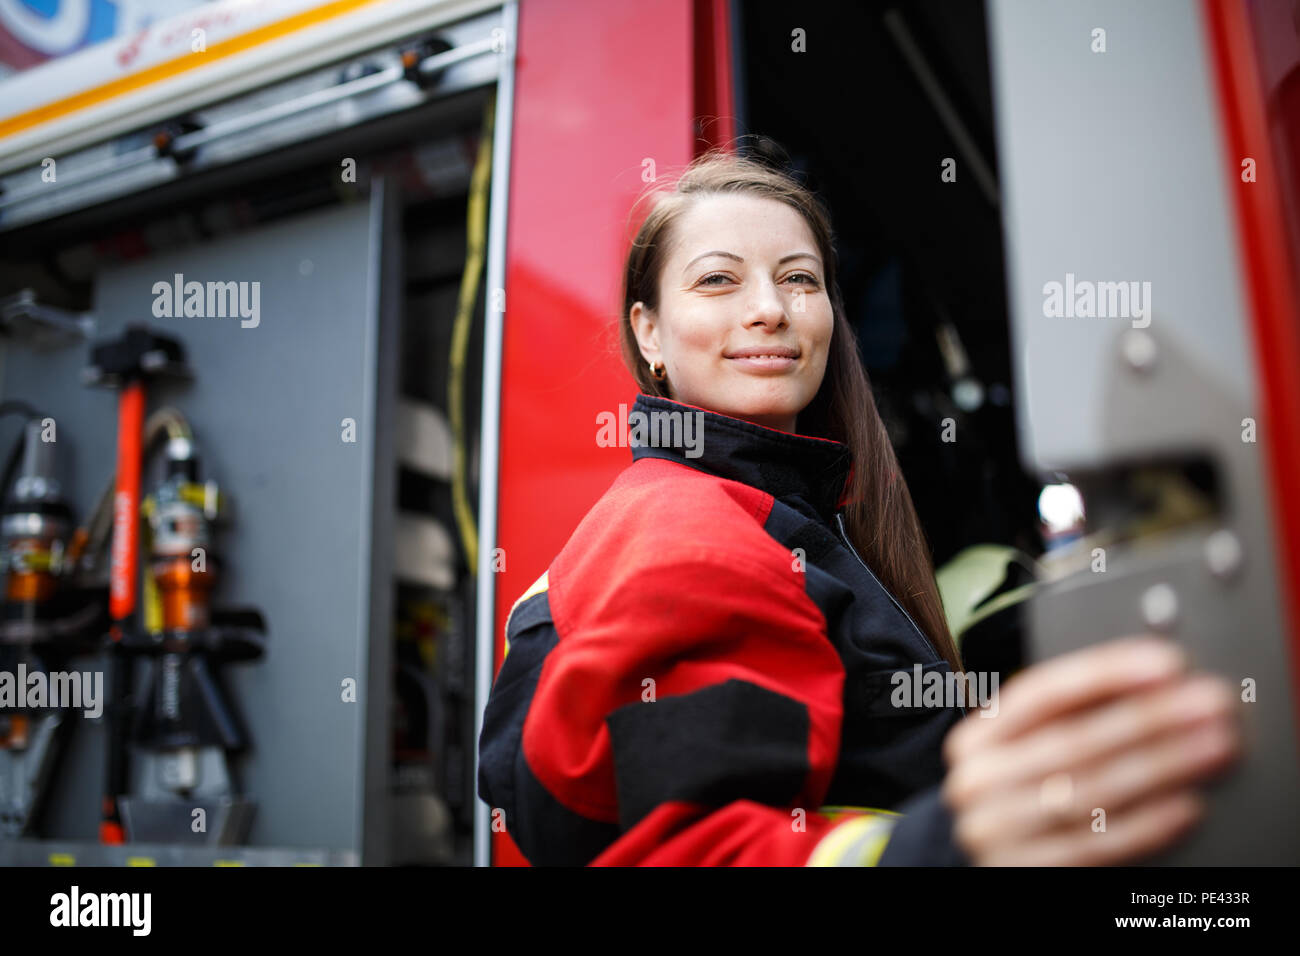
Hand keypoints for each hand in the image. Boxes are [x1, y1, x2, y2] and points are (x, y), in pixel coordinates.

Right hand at [940, 635, 1241, 864]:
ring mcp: (996, 831)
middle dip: (1150, 718)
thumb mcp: (1027, 750)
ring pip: (1089, 792)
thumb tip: (1153, 680)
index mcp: (977, 738)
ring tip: (1213, 746)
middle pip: (1072, 741)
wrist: (980, 861)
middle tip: (1209, 704)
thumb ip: (1071, 718)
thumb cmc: (1022, 794)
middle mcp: (977, 781)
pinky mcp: (1024, 872)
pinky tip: (1186, 805)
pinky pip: (1096, 846)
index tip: (1166, 663)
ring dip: (1161, 766)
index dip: (1106, 674)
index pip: (1041, 694)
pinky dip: (1147, 825)